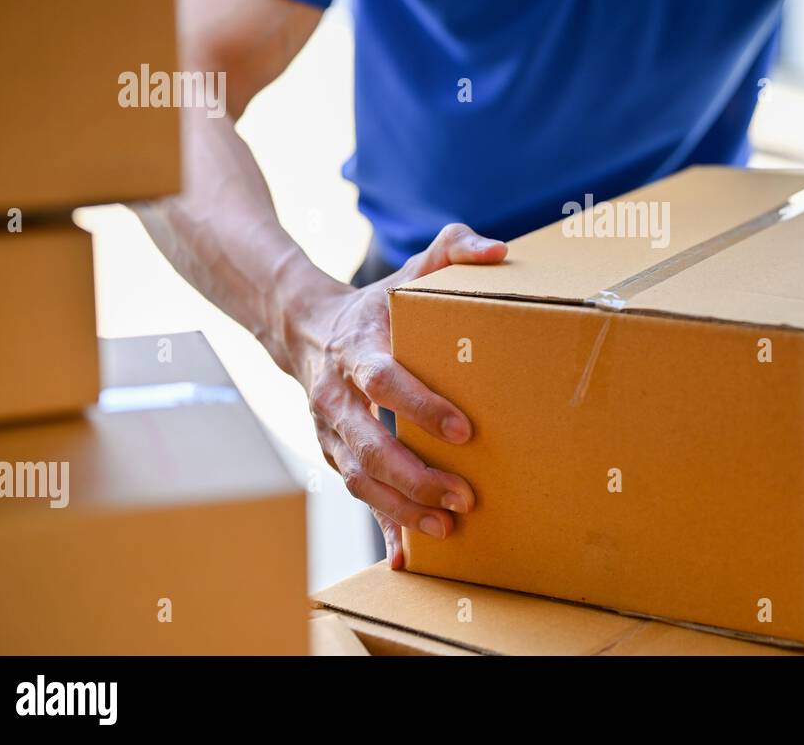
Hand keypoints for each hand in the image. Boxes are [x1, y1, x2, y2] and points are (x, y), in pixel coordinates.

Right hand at [290, 224, 507, 567]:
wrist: (305, 328)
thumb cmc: (376, 305)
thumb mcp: (410, 271)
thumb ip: (452, 250)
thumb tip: (498, 251)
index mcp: (357, 349)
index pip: (385, 380)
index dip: (420, 406)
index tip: (464, 429)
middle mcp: (336, 395)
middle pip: (369, 445)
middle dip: (416, 475)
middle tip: (466, 496)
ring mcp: (331, 430)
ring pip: (360, 478)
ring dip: (403, 506)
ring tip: (449, 527)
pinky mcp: (334, 454)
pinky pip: (357, 494)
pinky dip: (383, 523)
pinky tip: (407, 555)